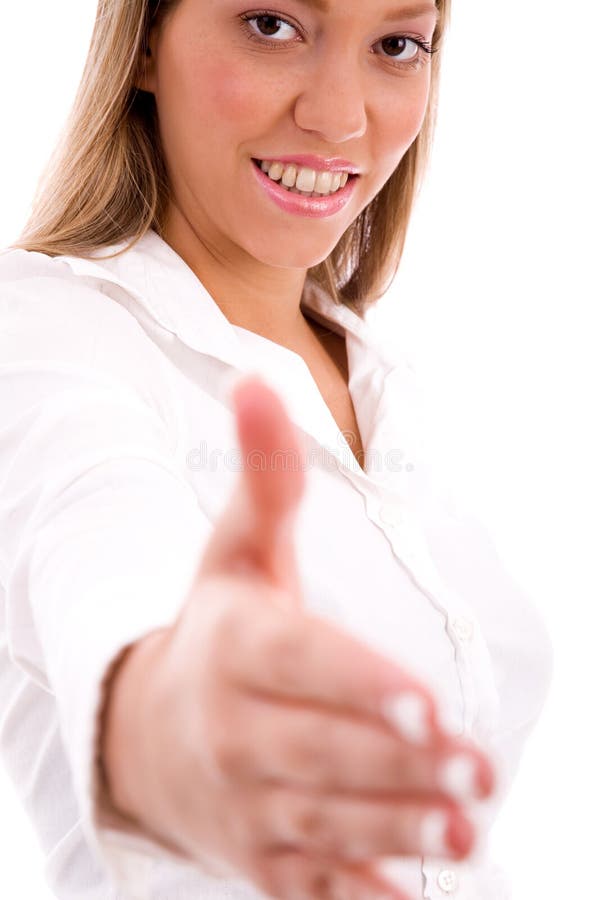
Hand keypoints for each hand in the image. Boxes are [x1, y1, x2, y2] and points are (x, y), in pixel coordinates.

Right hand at [102, 375, 495, 899]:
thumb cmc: (215, 626)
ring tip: (464, 836)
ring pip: (322, 820)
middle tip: (476, 772)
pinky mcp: (260, 854)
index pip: (298, 664)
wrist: (145, 730)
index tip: (422, 700)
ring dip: (393, 830)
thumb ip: (263, 474)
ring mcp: (245, 800)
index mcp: (235, 647)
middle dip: (395, 765)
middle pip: (319, 751)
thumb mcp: (235, 548)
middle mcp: (234, 729)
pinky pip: (307, 884)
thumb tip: (254, 380)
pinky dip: (353, 897)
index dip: (356, 682)